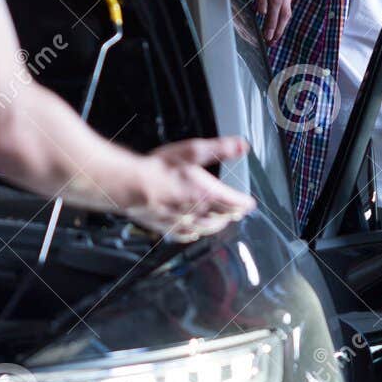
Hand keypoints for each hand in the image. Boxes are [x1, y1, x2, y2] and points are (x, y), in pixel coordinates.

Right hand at [127, 136, 254, 241]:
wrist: (131, 186)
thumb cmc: (159, 169)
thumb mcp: (192, 151)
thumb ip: (219, 149)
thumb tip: (242, 146)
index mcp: (209, 194)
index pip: (235, 203)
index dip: (245, 202)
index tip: (250, 203)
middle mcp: (199, 212)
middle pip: (222, 217)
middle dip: (232, 213)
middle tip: (238, 211)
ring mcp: (183, 222)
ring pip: (207, 228)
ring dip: (217, 225)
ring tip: (221, 222)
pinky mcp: (168, 227)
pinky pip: (186, 235)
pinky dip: (194, 234)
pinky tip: (194, 233)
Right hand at [240, 0, 297, 43]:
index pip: (288, 5)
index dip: (282, 23)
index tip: (276, 34)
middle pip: (284, 8)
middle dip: (279, 28)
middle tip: (273, 42)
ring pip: (275, 2)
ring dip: (271, 21)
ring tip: (267, 35)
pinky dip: (262, 2)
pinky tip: (260, 13)